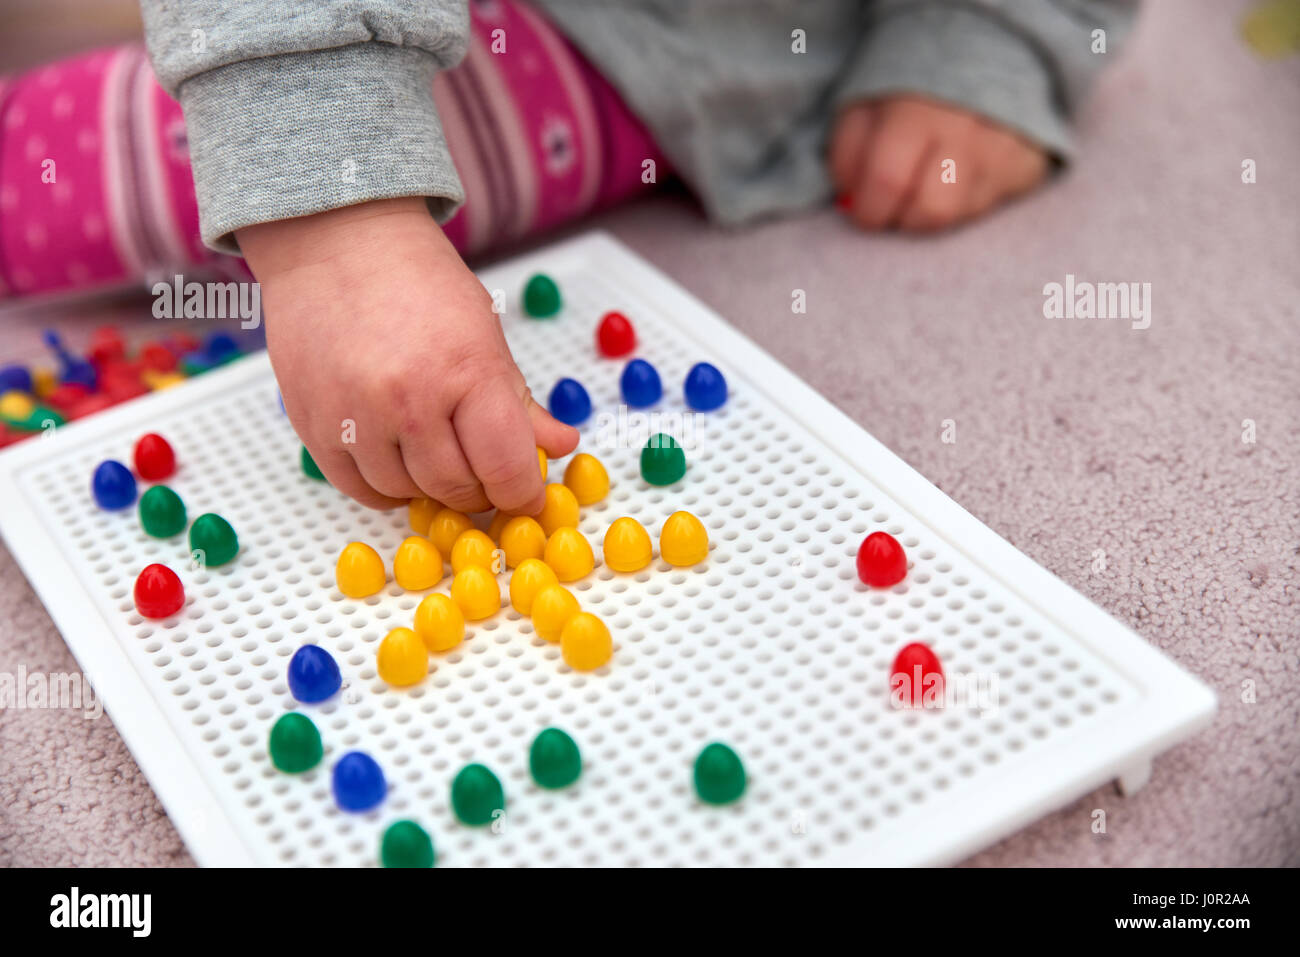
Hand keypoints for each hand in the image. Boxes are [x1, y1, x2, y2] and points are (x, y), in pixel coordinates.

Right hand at [237, 197, 577, 513]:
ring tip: (436, 453)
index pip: (506, 469)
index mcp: (466, 371)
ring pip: (407, 494)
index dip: (523, 493)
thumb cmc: (418, 282)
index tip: (525, 494)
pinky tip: (399, 463)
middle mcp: (408, 400)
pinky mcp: (314, 427)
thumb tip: (560, 446)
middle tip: (481, 472)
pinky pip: (359, 489)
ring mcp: (355, 417)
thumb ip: (520, 402)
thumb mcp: (485, 334)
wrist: (337, 243)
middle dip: (478, 491)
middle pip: (457, 489)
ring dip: (429, 487)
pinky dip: (386, 488)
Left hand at [829, 94, 1049, 231]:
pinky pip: (986, 213)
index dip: (868, 210)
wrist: (981, 63)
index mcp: (917, 111)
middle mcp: (967, 132)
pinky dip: (960, 209)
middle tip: (893, 207)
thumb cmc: (908, 97)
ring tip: (921, 193)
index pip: (887, 181)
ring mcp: (1003, 153)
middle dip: (901, 221)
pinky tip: (952, 187)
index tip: (863, 207)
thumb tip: (850, 202)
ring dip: (930, 217)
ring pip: (960, 218)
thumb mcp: (863, 110)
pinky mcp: (1026, 170)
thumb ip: (847, 155)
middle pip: (931, 212)